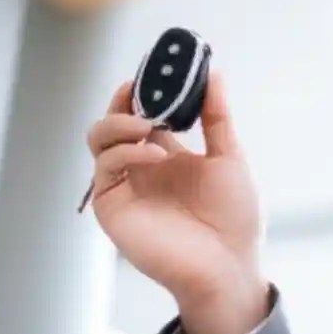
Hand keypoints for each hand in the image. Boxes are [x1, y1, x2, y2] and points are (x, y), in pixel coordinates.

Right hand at [86, 73, 267, 333]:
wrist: (228, 266)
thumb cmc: (233, 219)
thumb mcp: (229, 158)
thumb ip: (216, 118)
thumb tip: (213, 74)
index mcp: (168, 154)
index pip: (145, 111)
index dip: (147, 89)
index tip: (162, 67)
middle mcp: (142, 166)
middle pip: (115, 119)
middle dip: (125, 98)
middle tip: (143, 86)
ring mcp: (125, 185)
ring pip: (99, 138)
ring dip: (119, 122)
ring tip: (150, 124)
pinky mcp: (113, 206)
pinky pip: (105, 167)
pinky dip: (126, 152)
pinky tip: (156, 155)